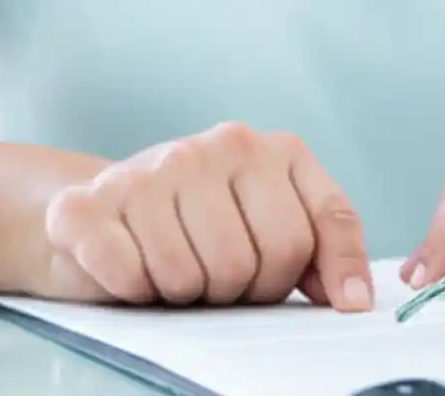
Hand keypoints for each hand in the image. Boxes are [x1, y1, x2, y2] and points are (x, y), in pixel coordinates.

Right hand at [33, 122, 372, 311]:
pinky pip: (132, 277)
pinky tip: (132, 264)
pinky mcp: (90, 203)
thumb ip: (323, 247)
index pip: (309, 235)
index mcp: (272, 149)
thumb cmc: (201, 223)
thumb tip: (354, 299)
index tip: (320, 299)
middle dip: (241, 290)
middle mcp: (216, 146)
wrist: (99, 209)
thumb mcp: (275, 220)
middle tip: (218, 275)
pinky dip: (133, 289)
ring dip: (185, 292)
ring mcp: (153, 168)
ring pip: (195, 276)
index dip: (306, 279)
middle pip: (255, 263)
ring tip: (175, 267)